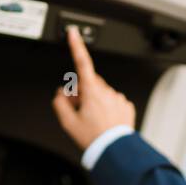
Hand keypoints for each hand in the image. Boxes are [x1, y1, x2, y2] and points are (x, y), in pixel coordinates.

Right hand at [51, 25, 136, 150]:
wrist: (115, 151)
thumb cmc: (94, 138)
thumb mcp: (68, 123)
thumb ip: (59, 103)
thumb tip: (61, 94)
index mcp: (92, 92)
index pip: (82, 63)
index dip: (77, 46)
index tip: (74, 33)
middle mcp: (107, 92)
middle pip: (90, 83)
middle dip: (83, 92)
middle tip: (80, 110)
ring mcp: (118, 98)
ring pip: (102, 94)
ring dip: (96, 101)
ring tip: (95, 120)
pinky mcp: (126, 106)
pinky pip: (113, 102)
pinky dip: (108, 108)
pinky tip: (106, 121)